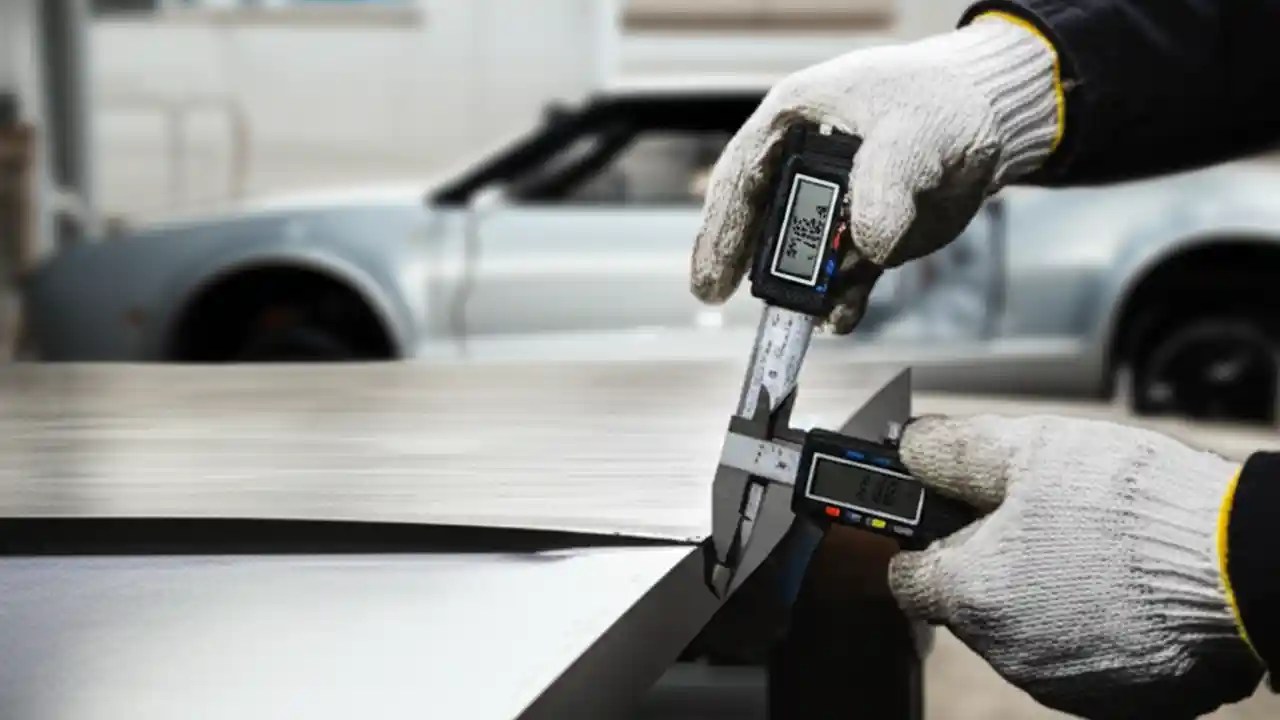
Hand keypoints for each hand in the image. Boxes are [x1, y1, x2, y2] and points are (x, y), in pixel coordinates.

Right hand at [689, 16, 1060, 332]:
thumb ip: (885, 184)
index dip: (720, 231)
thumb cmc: (942, 102)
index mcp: (791, 122)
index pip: (741, 180)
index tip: (711, 281)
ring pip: (803, 257)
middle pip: (764, 224)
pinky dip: (841, 300)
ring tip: (810, 314)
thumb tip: (868, 245)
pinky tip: (840, 318)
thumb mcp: (912, 132)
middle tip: (756, 304)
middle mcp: (802, 166)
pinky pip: (844, 276)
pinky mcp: (867, 236)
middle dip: (761, 267)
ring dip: (804, 290)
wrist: (992, 120)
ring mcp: (834, 205)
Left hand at [890, 415, 1262, 718]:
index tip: (949, 519)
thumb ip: (954, 453)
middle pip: (971, 605)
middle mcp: (1007, 653)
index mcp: (972, 596)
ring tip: (1092, 550)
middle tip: (1039, 520)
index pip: (909, 579)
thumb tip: (915, 450)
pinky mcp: (1118, 700)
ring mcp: (1063, 683)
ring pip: (1026, 632)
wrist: (1236, 563)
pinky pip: (1083, 658)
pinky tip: (1125, 590)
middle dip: (991, 565)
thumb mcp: (1026, 450)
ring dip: (1043, 596)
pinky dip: (1093, 627)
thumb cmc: (1128, 505)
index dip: (926, 541)